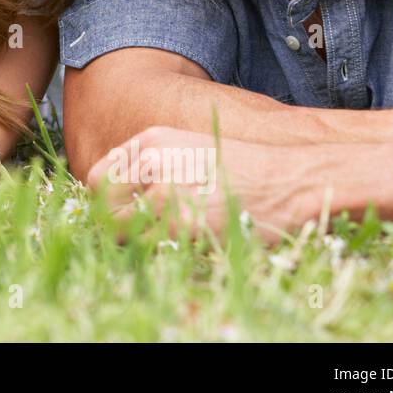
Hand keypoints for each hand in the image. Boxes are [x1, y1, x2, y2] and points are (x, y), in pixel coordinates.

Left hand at [86, 126, 308, 242]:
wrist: (293, 181)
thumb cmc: (247, 171)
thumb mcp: (191, 148)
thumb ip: (152, 165)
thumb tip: (116, 197)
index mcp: (152, 141)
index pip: (99, 176)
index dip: (103, 202)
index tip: (114, 216)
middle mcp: (152, 161)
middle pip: (103, 204)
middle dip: (112, 223)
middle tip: (132, 236)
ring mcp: (165, 192)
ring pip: (123, 230)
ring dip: (137, 240)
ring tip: (166, 238)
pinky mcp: (183, 224)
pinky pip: (152, 247)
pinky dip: (161, 251)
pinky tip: (186, 243)